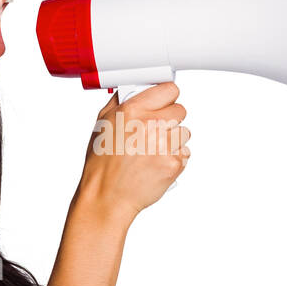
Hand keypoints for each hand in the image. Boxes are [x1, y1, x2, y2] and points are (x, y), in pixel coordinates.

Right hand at [75, 82, 190, 223]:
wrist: (107, 196)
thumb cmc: (102, 163)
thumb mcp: (102, 124)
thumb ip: (120, 102)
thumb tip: (134, 89)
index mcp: (133, 110)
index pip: (169, 89)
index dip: (166, 97)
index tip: (164, 102)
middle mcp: (151, 125)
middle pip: (180, 110)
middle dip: (170, 119)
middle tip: (155, 132)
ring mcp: (164, 145)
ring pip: (184, 132)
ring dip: (173, 140)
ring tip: (153, 151)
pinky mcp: (174, 163)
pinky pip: (184, 153)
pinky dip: (174, 158)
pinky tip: (156, 164)